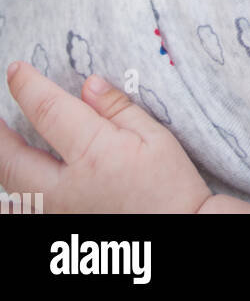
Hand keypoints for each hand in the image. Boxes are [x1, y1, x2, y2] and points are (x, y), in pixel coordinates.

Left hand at [0, 62, 213, 213]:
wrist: (182, 230)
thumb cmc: (170, 184)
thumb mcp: (154, 136)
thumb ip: (117, 109)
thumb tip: (88, 84)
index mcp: (94, 153)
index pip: (47, 111)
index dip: (27, 86)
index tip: (15, 69)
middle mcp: (68, 187)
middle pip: (12, 158)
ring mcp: (60, 214)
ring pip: (11, 194)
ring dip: (2, 164)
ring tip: (2, 145)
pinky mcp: (60, 228)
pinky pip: (25, 213)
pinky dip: (13, 199)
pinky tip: (13, 190)